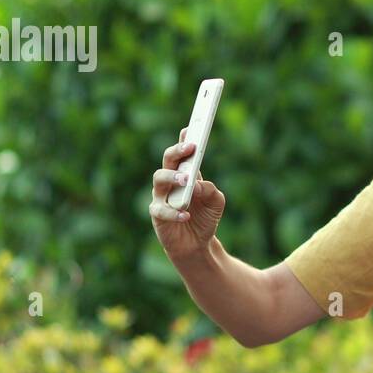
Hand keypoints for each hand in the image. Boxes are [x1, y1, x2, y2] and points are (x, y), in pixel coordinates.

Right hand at [150, 126, 226, 261]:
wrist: (197, 243)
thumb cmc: (205, 217)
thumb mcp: (216, 202)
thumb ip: (210, 190)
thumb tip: (197, 185)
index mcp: (185, 173)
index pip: (182, 152)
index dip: (184, 140)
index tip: (191, 129)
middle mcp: (169, 181)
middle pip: (168, 160)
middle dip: (177, 152)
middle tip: (190, 148)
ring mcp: (161, 196)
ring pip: (158, 179)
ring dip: (172, 177)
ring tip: (185, 179)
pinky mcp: (157, 214)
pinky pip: (161, 210)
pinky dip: (174, 212)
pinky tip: (186, 215)